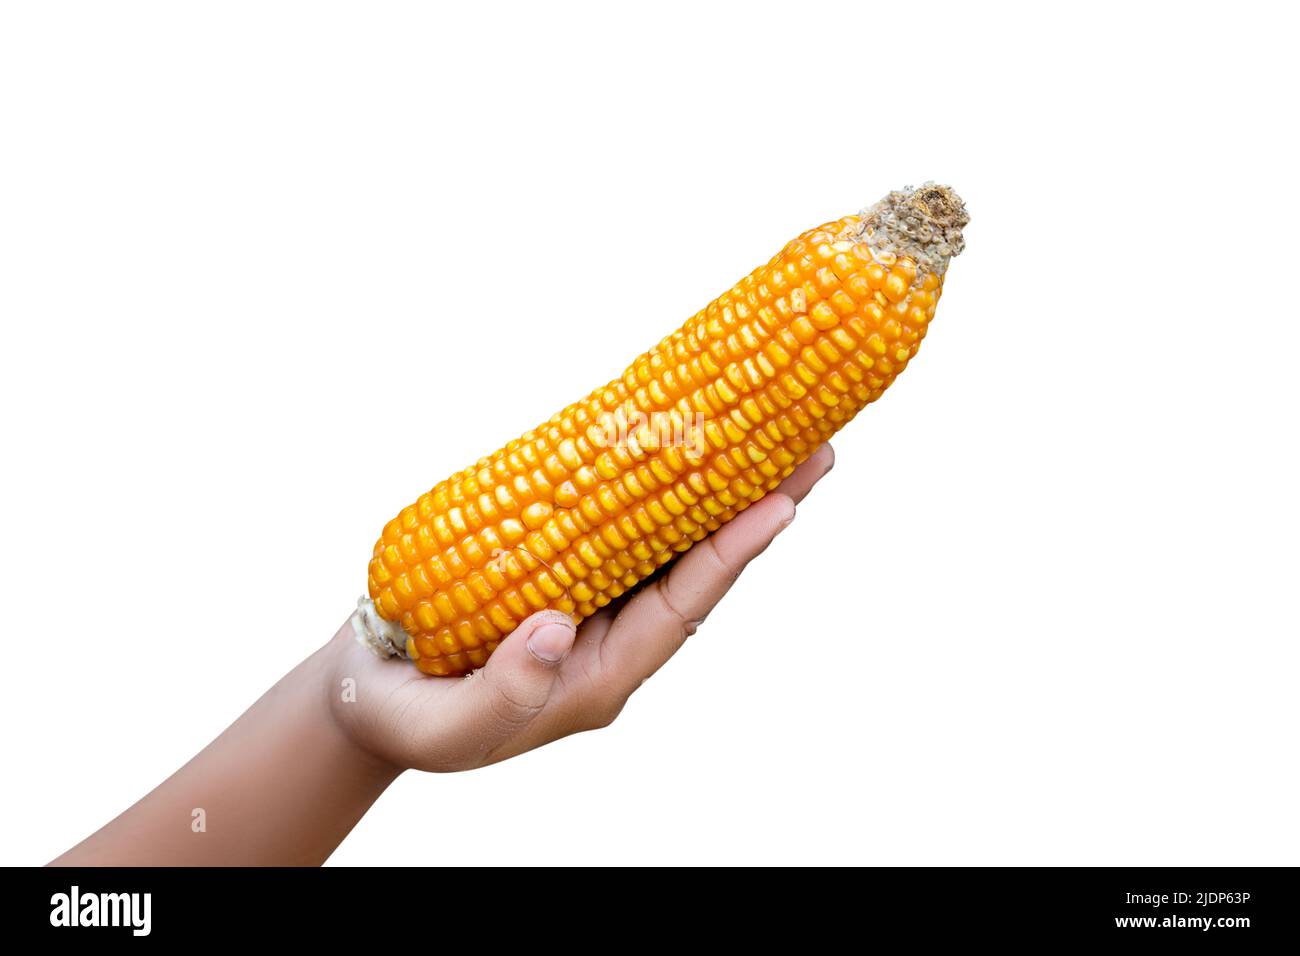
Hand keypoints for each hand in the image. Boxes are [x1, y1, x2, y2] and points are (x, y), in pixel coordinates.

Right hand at [327, 444, 834, 772]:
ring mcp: (589, 595)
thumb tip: (555, 628)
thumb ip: (503, 694)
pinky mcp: (559, 562)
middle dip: (752, 505)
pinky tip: (672, 432)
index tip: (781, 504)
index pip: (680, 611)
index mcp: (600, 678)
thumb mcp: (448, 729)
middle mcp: (610, 633)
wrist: (370, 695)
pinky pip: (615, 512)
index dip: (730, 557)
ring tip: (772, 424)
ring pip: (665, 531)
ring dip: (715, 480)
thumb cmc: (407, 723)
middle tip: (813, 446)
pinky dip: (646, 472)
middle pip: (694, 563)